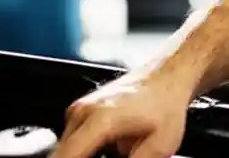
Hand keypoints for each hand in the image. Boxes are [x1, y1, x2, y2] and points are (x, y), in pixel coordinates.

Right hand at [53, 70, 192, 157]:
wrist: (167, 78)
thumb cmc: (165, 106)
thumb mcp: (158, 148)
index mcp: (101, 120)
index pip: (66, 157)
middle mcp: (83, 111)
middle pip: (61, 154)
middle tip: (110, 157)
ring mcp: (78, 109)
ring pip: (64, 149)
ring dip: (80, 157)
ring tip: (112, 153)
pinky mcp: (79, 111)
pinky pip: (69, 141)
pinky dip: (81, 151)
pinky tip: (103, 153)